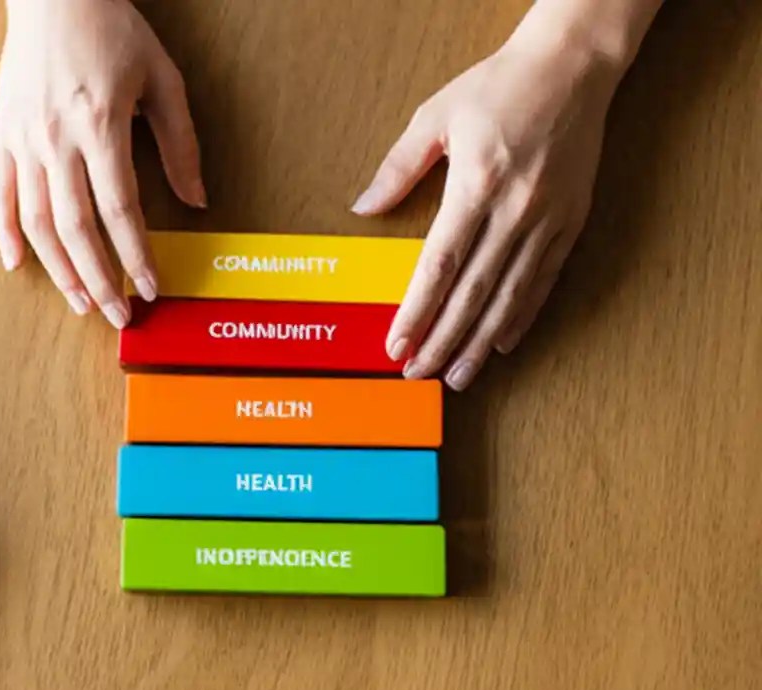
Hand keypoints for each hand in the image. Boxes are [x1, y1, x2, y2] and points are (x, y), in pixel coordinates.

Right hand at [0, 0, 205, 328]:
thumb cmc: (113, 30)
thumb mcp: (163, 79)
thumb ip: (181, 143)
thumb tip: (198, 200)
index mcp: (100, 125)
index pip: (120, 209)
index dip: (136, 255)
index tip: (151, 286)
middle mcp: (57, 139)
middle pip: (77, 228)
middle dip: (100, 279)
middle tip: (118, 314)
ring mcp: (23, 139)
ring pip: (37, 221)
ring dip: (60, 269)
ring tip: (80, 302)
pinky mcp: (1, 134)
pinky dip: (5, 234)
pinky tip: (20, 266)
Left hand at [354, 31, 626, 389]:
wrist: (572, 67)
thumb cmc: (498, 87)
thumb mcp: (435, 117)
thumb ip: (397, 168)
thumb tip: (363, 208)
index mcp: (476, 185)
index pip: (439, 265)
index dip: (417, 310)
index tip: (397, 343)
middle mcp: (515, 210)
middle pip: (473, 292)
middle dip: (443, 339)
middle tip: (418, 373)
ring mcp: (547, 219)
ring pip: (511, 295)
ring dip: (481, 341)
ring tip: (459, 376)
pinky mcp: (572, 222)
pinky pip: (545, 280)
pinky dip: (523, 315)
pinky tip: (502, 343)